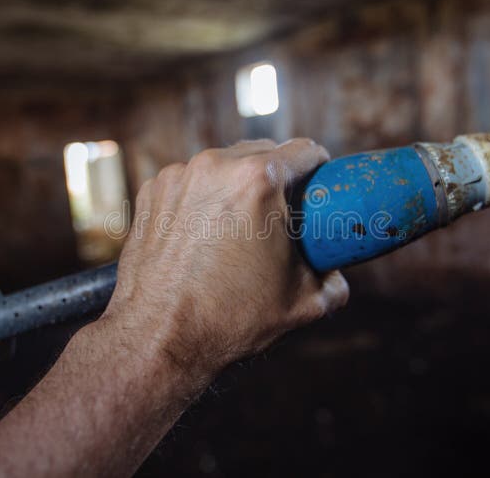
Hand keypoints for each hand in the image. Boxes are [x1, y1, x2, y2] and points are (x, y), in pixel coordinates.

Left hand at [101, 138, 348, 379]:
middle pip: (262, 152)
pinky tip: (204, 233)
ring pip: (222, 166)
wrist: (157, 338)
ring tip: (241, 226)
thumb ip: (334, 283)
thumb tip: (337, 275)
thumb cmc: (228, 319)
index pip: (305, 151)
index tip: (319, 183)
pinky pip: (189, 182)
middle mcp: (215, 166)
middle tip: (284, 210)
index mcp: (257, 180)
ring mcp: (178, 176)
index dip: (320, 167)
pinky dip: (201, 199)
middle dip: (278, 175)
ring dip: (237, 185)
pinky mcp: (152, 191)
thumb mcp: (302, 303)